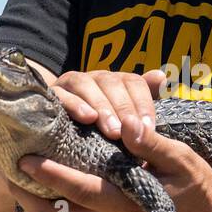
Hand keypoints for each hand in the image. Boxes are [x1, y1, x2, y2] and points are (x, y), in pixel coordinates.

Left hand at [14, 112, 211, 211]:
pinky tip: (46, 192)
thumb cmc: (196, 187)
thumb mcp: (181, 161)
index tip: (23, 158)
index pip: (79, 190)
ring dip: (35, 203)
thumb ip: (151, 143)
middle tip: (5, 168)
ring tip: (17, 178)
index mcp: (128, 207)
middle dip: (25, 193)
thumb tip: (125, 123)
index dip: (49, 175)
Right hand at [47, 67, 167, 140]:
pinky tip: (86, 118)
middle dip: (124, 107)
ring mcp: (70, 84)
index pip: (134, 83)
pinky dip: (73, 104)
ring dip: (102, 106)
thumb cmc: (96, 129)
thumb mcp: (123, 119)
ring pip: (86, 85)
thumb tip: (162, 77)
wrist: (52, 134)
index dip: (144, 103)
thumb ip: (143, 99)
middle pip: (111, 83)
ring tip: (113, 130)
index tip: (150, 127)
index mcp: (115, 83)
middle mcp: (93, 79)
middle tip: (132, 132)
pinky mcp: (49, 94)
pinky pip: (60, 94)